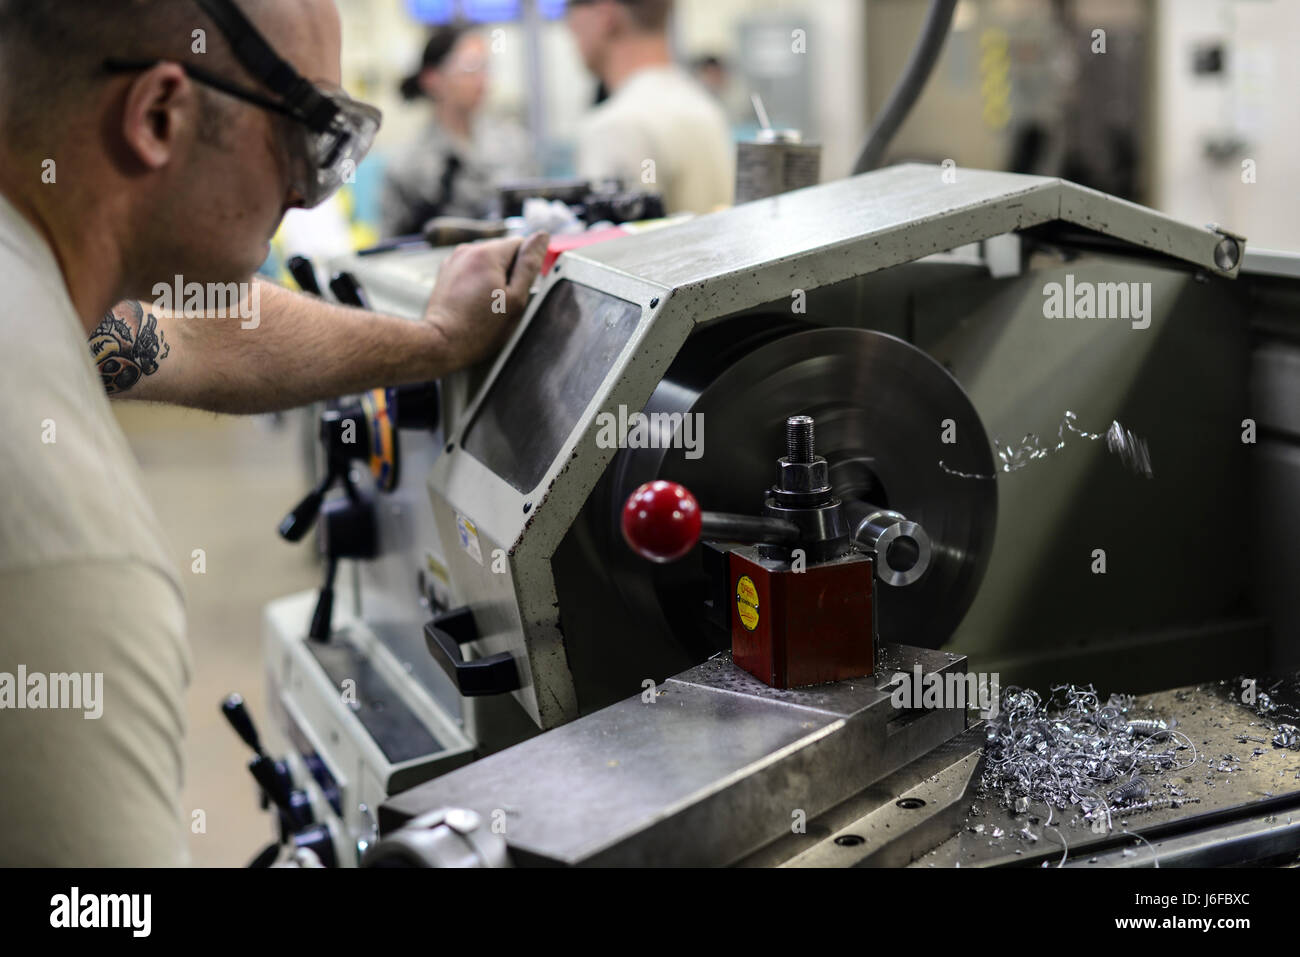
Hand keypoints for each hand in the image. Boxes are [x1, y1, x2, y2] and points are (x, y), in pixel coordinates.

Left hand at [422, 232, 548, 372]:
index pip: (521, 244)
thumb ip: (530, 265)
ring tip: (488, 304)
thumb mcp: (515, 299)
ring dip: (493, 278)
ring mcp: (454, 260)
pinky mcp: (446, 272)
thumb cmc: (480, 328)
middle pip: (503, 252)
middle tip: (505, 301)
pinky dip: (478, 283)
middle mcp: (468, 250)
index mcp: (487, 253)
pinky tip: (475, 303)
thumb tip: (541, 237)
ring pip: (487, 262)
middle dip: (509, 273)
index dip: (526, 267)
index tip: (521, 288)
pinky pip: (472, 270)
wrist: (441, 343)